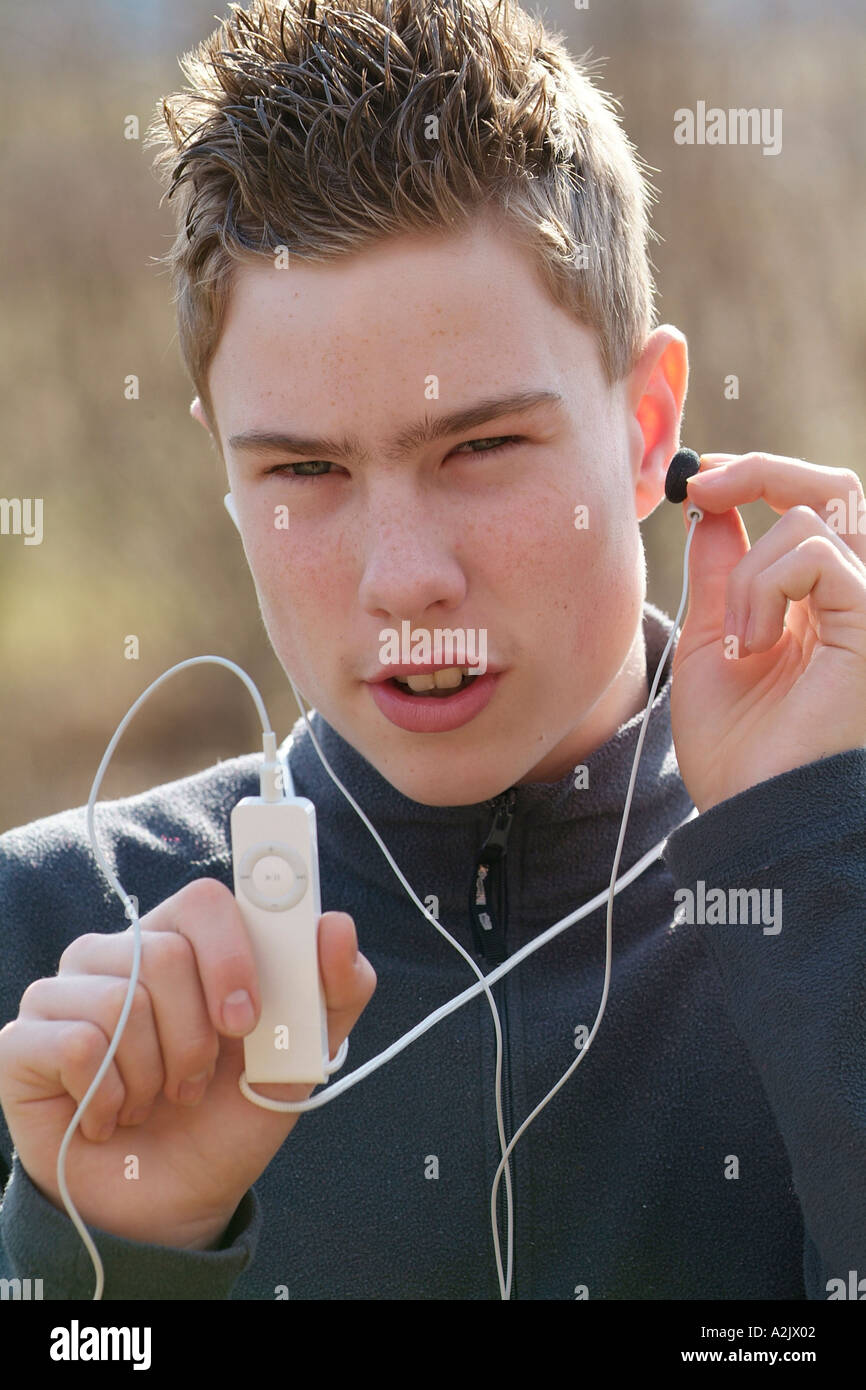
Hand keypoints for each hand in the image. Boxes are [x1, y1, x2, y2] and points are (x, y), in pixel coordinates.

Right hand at [0, 881, 375, 1250]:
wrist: (172, 1202)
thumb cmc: (229, 1114)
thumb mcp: (300, 1058)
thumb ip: (334, 991)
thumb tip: (336, 926)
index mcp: (185, 941)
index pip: (205, 900)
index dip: (231, 955)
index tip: (247, 1019)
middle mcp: (118, 952)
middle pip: (165, 952)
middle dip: (196, 1038)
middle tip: (195, 1081)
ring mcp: (64, 992)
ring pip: (121, 1001)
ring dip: (155, 1075)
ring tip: (154, 1100)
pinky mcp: (23, 1041)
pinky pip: (78, 1045)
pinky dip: (110, 1098)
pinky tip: (110, 1116)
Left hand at [670, 451, 865, 812]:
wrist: (752, 814)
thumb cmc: (737, 750)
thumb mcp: (712, 643)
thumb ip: (720, 575)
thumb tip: (714, 506)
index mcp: (818, 602)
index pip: (809, 505)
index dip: (755, 475)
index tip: (694, 479)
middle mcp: (853, 598)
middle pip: (832, 485)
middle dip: (758, 470)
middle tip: (699, 488)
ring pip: (812, 517)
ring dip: (747, 573)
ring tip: (738, 642)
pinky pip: (819, 555)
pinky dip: (767, 588)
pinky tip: (754, 646)